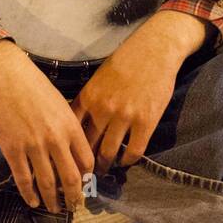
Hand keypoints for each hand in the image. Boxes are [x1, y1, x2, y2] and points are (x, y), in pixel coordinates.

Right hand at [0, 40, 93, 211]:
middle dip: (74, 197)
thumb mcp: (62, 105)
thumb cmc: (36, 87)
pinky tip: (33, 201)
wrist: (7, 77)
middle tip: (74, 206)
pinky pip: (24, 179)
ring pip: (47, 183)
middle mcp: (55, 139)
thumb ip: (69, 128)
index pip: (86, 161)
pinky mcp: (13, 150)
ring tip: (54, 209)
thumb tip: (74, 151)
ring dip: (52, 200)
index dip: (87, 178)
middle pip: (70, 178)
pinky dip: (29, 194)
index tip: (84, 185)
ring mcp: (33, 146)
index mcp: (71, 127)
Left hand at [72, 10, 208, 175]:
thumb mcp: (99, 78)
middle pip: (87, 145)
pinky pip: (133, 150)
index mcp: (88, 97)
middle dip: (83, 162)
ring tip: (103, 171)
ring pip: (108, 152)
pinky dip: (127, 161)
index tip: (67, 157)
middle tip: (83, 173)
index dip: (68, 147)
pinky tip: (125, 161)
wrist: (155, 49)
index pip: (71, 130)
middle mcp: (103, 109)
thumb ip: (89, 100)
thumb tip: (77, 123)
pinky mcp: (145, 121)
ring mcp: (124, 116)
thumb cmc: (126, 60)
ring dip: (104, 165)